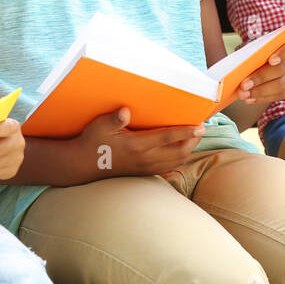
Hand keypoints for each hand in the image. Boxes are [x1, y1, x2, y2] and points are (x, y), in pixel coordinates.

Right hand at [76, 107, 204, 176]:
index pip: (167, 137)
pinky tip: (181, 151)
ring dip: (188, 150)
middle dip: (193, 140)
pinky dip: (179, 159)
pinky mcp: (143, 172)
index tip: (199, 125)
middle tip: (200, 128)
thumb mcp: (99, 126)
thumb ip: (114, 119)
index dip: (185, 132)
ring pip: (175, 161)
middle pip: (178, 152)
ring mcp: (145, 167)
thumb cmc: (92, 141)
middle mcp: (144, 158)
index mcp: (137, 145)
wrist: (84, 165)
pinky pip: (168, 167)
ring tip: (194, 138)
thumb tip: (125, 111)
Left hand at [236, 35, 284, 104]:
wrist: (264, 59)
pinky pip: (279, 96)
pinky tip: (249, 99)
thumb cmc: (259, 50)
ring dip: (259, 91)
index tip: (270, 60)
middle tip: (243, 85)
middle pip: (282, 70)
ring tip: (243, 94)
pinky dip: (262, 98)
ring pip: (281, 86)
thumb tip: (242, 66)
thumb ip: (254, 53)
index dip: (282, 54)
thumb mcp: (256, 47)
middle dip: (261, 78)